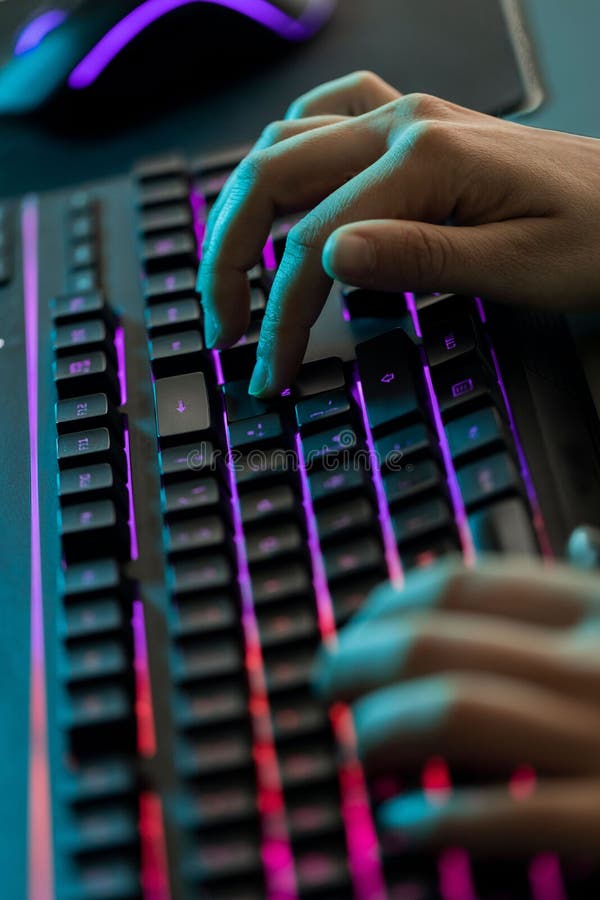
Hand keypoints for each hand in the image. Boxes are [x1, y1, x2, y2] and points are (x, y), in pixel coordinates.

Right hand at [197, 71, 599, 395]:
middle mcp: (404, 121)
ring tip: (234, 269)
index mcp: (426, 157)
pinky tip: (283, 190)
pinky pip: (326, 118)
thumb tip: (326, 259)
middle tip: (223, 325)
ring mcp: (405, 116)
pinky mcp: (414, 127)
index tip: (268, 369)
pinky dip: (287, 155)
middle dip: (229, 257)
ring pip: (286, 141)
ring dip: (244, 205)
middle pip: (272, 176)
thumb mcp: (516, 268)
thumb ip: (418, 258)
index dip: (278, 316)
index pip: (312, 242)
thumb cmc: (597, 237)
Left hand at [313, 556, 599, 856]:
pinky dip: (441, 819)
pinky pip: (512, 817)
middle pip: (431, 643)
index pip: (458, 585)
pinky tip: (403, 821)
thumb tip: (581, 541)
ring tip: (359, 748)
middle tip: (331, 688)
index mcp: (598, 606)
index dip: (384, 609)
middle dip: (355, 666)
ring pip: (453, 712)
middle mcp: (596, 661)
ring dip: (382, 729)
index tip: (356, 632)